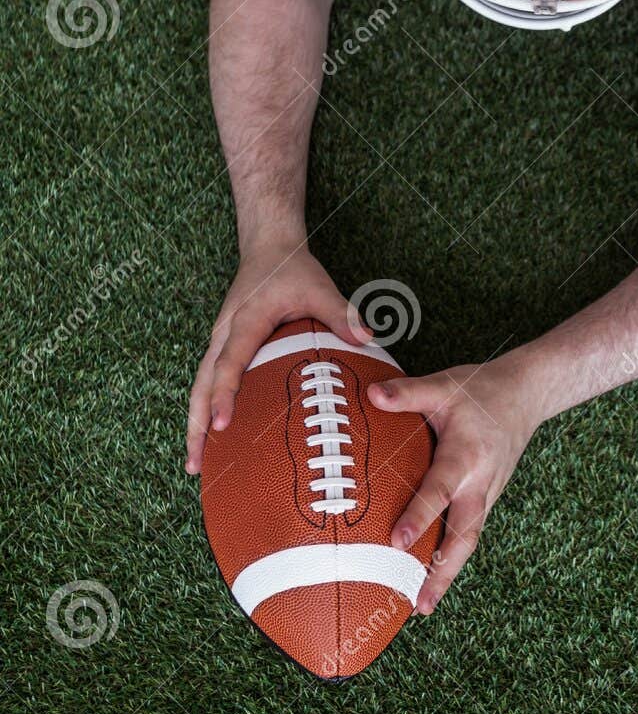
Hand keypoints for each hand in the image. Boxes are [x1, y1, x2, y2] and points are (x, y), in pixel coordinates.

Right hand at [186, 241, 369, 473]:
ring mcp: (218, 341)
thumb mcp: (320, 286)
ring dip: (195, 424)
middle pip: (202, 385)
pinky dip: (205, 411)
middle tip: (197, 464)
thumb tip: (367, 339)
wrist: (267, 248)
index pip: (230, 362)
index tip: (223, 425)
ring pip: (199, 388)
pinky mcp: (221, 347)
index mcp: (245, 320)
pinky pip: (207, 383)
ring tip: (195, 465)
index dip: (225, 394)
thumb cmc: (293, 269)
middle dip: (198, 425)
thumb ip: (341, 313)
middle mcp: (223, 333)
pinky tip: (211, 440)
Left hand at [369, 356, 542, 614]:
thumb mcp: (445, 385)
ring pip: (468, 541)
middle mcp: (480, 483)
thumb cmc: (481, 390)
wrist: (527, 395)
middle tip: (420, 604)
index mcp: (467, 457)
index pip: (439, 491)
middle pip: (463, 537)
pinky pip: (468, 531)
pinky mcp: (486, 498)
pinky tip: (432, 574)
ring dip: (447, 573)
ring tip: (422, 604)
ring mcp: (487, 494)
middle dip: (442, 572)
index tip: (396, 542)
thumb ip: (408, 393)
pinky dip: (452, 556)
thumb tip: (371, 394)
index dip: (418, 516)